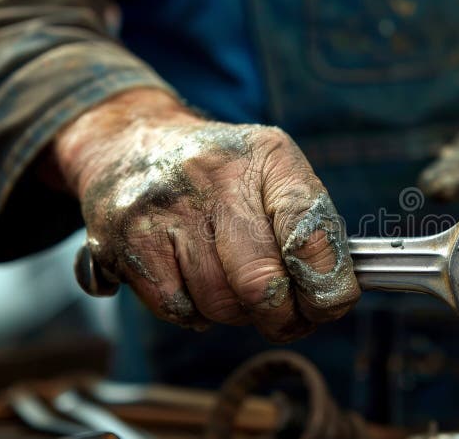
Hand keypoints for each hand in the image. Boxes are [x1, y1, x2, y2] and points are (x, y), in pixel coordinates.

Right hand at [52, 89, 359, 341]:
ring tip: (232, 285)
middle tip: (285, 318)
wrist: (129, 140)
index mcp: (269, 156)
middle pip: (262, 283)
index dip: (326, 287)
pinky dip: (193, 311)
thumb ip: (309, 228)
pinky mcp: (125, 236)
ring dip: (235, 313)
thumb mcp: (273, 174)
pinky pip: (176, 308)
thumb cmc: (222, 173)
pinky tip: (191, 282)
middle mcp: (217, 175)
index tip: (327, 306)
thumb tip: (333, 298)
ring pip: (220, 303)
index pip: (310, 234)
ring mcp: (167, 206)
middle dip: (282, 317)